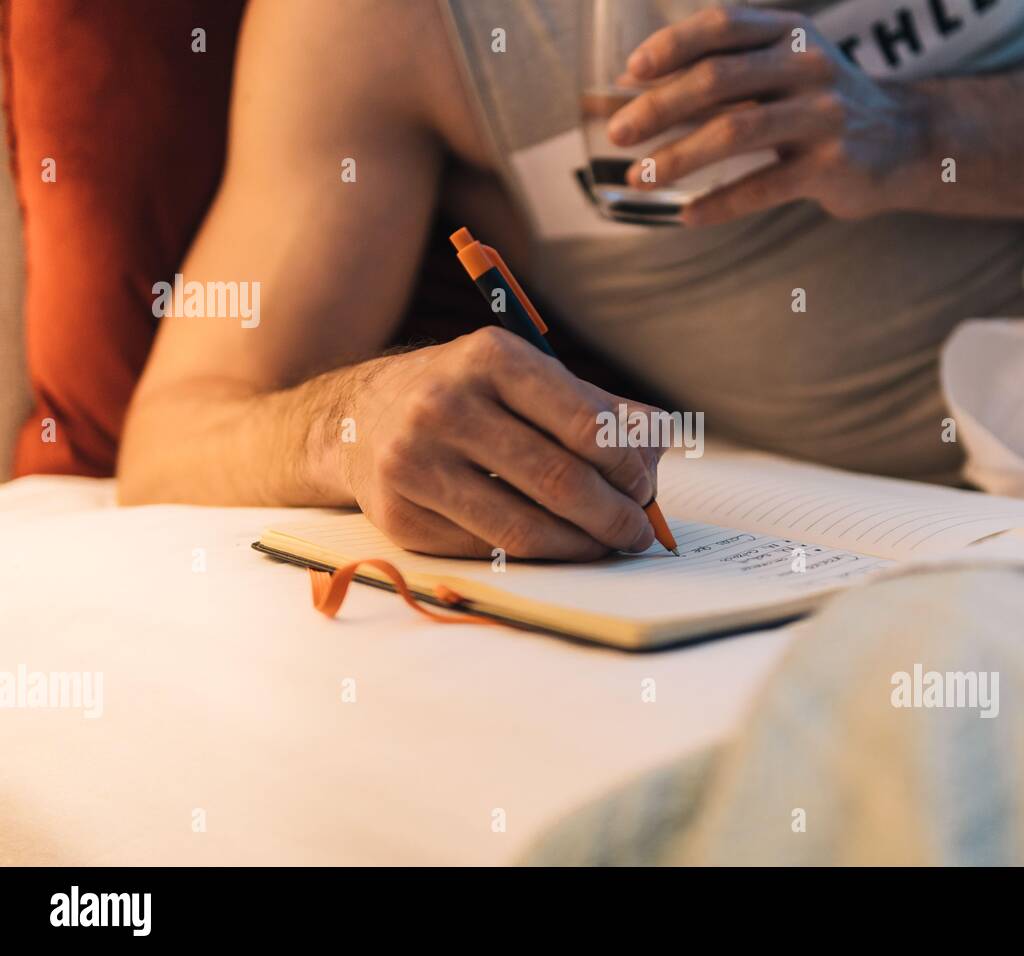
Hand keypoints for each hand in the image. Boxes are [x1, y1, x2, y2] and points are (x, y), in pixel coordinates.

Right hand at [340, 327, 665, 560]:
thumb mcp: (526, 377)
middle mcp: (445, 405)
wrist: (359, 418)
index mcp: (491, 358)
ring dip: (581, 546)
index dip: (628, 467)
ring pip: (524, 527)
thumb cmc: (468, 395)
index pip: (586, 425)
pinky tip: (555, 546)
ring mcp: (415, 463)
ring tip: (606, 545)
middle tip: (637, 532)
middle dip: (614, 516)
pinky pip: (488, 550)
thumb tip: (658, 448)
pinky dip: (534, 556)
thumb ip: (599, 406)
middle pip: (559, 480)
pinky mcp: (399, 517)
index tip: (644, 488)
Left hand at [608, 5, 927, 225]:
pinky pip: (763, 187)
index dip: (672, 46)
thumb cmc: (822, 105)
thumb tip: (635, 85)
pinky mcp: (833, 167)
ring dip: (678, 157)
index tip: (630, 73)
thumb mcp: (784, 69)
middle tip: (618, 134)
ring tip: (639, 178)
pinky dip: (720, 203)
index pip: (722, 26)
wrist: (907, 141)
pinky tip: (686, 216)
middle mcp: (809, 66)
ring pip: (735, 133)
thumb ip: (723, 71)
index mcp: (790, 33)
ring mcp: (824, 117)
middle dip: (659, 107)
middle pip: (718, 80)